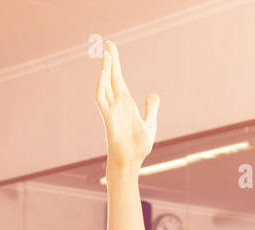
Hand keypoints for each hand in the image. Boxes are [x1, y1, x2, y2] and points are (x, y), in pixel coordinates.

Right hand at [95, 42, 158, 167]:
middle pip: (111, 77)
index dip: (116, 64)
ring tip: (106, 55)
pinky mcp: (108, 117)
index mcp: (126, 103)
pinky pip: (102, 99)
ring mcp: (111, 109)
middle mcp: (117, 103)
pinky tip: (103, 74)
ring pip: (105, 85)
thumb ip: (151, 108)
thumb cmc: (137, 146)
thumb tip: (153, 95)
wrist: (131, 161)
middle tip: (108, 44)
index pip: (118, 79)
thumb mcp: (150, 123)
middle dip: (110, 61)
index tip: (112, 49)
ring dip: (105, 70)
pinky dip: (101, 86)